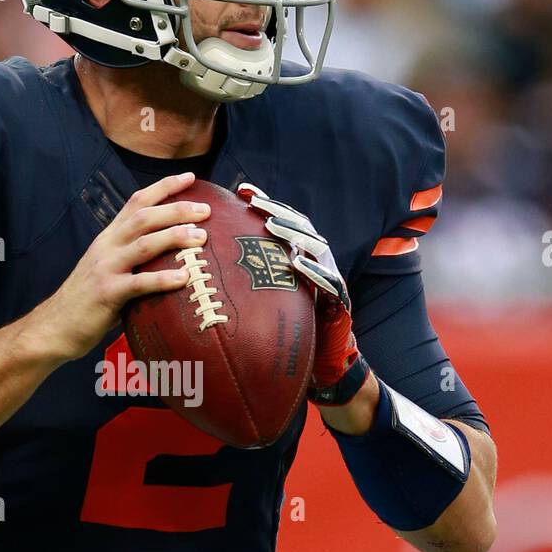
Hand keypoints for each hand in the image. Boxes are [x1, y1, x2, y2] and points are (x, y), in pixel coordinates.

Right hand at [36, 172, 211, 361]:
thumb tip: (170, 256)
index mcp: (108, 238)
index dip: (164, 187)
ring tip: (201, 238)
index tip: (190, 178)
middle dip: (176, 209)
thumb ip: (132, 259)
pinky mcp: (107, 293)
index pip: (137, 202)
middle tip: (206, 210)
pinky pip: (139, 283)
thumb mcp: (108, 269)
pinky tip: (184, 279)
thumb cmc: (87, 301)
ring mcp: (105, 268)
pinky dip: (163, 279)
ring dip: (174, 237)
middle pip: (144, 217)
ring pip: (144, 244)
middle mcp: (107, 246)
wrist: (54, 326)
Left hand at [236, 182, 368, 404]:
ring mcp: (330, 277)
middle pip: (299, 227)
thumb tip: (211, 275)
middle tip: (255, 202)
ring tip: (273, 224)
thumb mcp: (268, 302)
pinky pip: (328, 280)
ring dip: (294, 233)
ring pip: (315, 246)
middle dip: (277, 210)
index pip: (282, 224)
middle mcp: (317, 262)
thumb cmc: (293, 331)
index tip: (242, 191)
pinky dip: (314, 270)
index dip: (265, 205)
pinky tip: (298, 262)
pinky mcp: (340, 298)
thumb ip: (251, 284)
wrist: (326, 361)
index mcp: (300, 257)